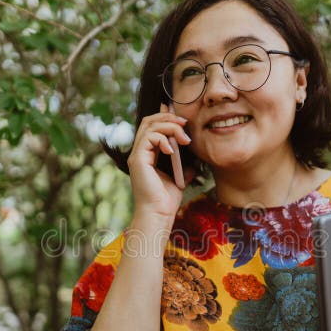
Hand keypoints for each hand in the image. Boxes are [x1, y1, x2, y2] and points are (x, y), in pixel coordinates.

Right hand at [127, 103, 194, 219]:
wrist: (159, 213)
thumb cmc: (166, 200)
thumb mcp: (178, 178)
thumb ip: (181, 165)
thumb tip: (193, 159)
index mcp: (147, 154)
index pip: (152, 127)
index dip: (165, 117)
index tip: (183, 120)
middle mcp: (139, 152)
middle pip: (149, 121)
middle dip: (168, 117)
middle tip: (184, 123)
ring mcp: (137, 155)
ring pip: (150, 126)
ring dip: (170, 127)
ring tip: (184, 139)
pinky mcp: (138, 159)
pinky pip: (149, 137)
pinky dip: (163, 139)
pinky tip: (172, 150)